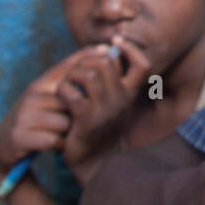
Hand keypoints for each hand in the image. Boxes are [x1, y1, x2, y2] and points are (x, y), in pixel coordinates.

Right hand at [0, 51, 93, 184]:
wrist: (5, 143)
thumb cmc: (36, 118)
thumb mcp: (48, 97)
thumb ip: (69, 83)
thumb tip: (99, 57)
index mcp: (41, 84)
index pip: (66, 67)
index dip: (86, 57)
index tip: (107, 48)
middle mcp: (32, 95)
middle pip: (72, 100)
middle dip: (77, 114)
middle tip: (71, 121)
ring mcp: (24, 115)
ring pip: (65, 122)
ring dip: (68, 132)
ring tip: (59, 133)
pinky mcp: (20, 136)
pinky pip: (54, 140)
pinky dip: (58, 145)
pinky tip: (54, 145)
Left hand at [58, 36, 152, 182]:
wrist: (94, 163)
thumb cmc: (100, 127)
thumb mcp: (114, 104)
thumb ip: (113, 80)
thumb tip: (106, 50)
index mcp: (130, 95)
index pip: (142, 65)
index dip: (131, 49)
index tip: (116, 41)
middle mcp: (122, 100)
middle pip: (107, 62)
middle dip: (87, 60)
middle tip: (77, 71)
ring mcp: (105, 110)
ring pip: (88, 73)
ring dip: (72, 74)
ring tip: (67, 83)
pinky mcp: (86, 120)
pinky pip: (72, 92)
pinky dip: (63, 89)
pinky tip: (61, 96)